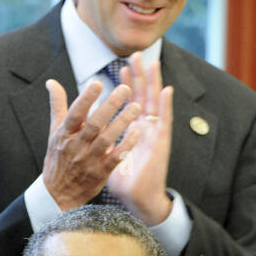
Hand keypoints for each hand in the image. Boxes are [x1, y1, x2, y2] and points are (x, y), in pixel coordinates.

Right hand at [43, 78, 140, 211]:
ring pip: (106, 140)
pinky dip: (125, 146)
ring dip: (122, 123)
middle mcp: (76, 146)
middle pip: (94, 124)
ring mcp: (88, 161)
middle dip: (110, 106)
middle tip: (125, 89)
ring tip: (136, 107)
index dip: (85, 99)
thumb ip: (57, 105)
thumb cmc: (59, 157)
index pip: (75, 114)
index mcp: (64, 134)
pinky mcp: (100, 173)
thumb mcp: (54, 132)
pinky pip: (114, 159)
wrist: (58, 193)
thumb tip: (52, 82)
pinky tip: (136, 133)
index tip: (98, 83)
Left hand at [105, 54, 173, 225]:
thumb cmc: (124, 181)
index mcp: (133, 131)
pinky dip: (165, 106)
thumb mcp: (109, 156)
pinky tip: (166, 90)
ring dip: (154, 84)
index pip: (130, 103)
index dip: (127, 85)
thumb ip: (101, 140)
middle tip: (137, 55)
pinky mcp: (160, 145)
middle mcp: (145, 130)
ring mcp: (154, 136)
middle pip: (143, 97)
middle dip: (140, 76)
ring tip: (152, 64)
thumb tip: (90, 131)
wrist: (138, 200)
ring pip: (154, 104)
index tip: (121, 67)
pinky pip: (164, 122)